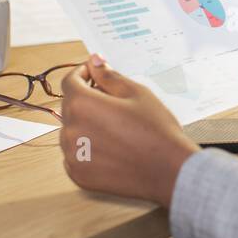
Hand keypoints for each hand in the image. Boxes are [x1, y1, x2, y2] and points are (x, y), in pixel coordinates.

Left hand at [59, 54, 198, 211]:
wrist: (168, 170)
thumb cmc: (155, 130)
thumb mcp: (136, 93)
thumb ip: (109, 76)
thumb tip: (94, 62)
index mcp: (82, 105)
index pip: (70, 81)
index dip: (82, 73)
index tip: (94, 74)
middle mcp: (70, 130)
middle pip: (71, 106)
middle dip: (87, 99)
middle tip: (113, 101)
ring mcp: (72, 155)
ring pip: (72, 130)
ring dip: (87, 124)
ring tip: (116, 128)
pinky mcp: (78, 174)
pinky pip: (76, 153)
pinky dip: (88, 147)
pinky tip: (112, 147)